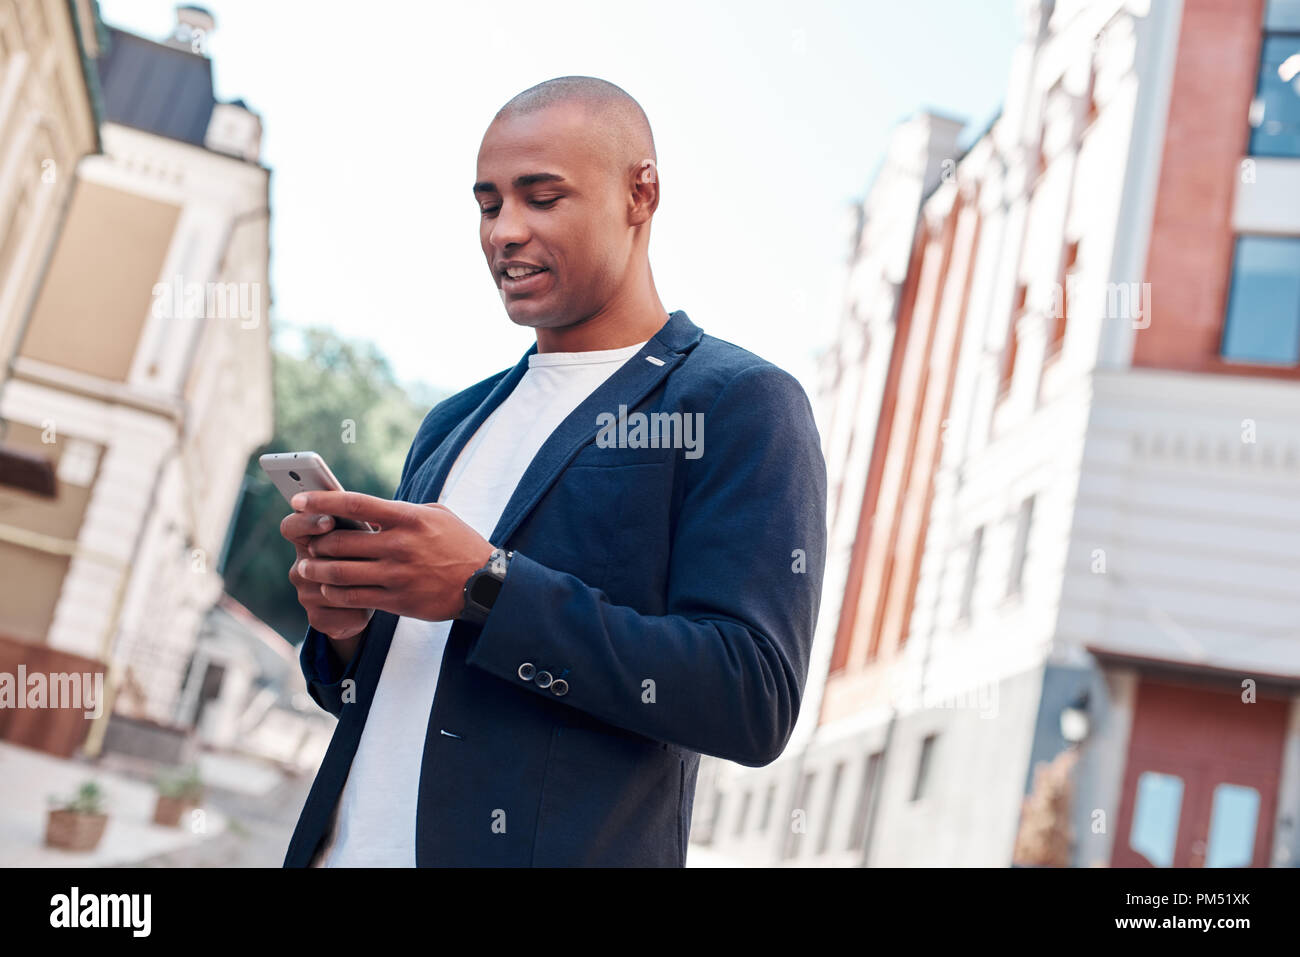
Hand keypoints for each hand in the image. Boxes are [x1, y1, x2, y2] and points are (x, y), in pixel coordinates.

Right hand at [281, 508, 373, 643]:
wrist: (373, 597)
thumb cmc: (368, 553)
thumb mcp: (363, 532)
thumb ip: (352, 519)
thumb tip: (342, 508)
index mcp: (306, 540)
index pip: (291, 526)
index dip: (307, 523)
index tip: (329, 522)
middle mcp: (299, 568)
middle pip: (318, 560)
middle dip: (347, 558)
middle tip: (373, 557)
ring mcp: (305, 595)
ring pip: (335, 588)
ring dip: (361, 586)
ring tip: (377, 582)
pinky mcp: (317, 619)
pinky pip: (345, 612)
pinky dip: (364, 609)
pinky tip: (372, 604)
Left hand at [290, 490, 495, 621]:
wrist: (484, 584)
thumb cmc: (458, 543)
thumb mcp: (436, 515)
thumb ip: (401, 511)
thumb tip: (368, 510)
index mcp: (409, 518)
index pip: (356, 504)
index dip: (322, 500)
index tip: (298, 500)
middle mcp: (400, 545)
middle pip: (341, 541)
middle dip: (315, 542)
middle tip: (305, 542)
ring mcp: (398, 575)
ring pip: (341, 573)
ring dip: (316, 571)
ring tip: (306, 568)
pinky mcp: (398, 600)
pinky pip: (354, 597)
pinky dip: (334, 594)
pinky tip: (326, 590)